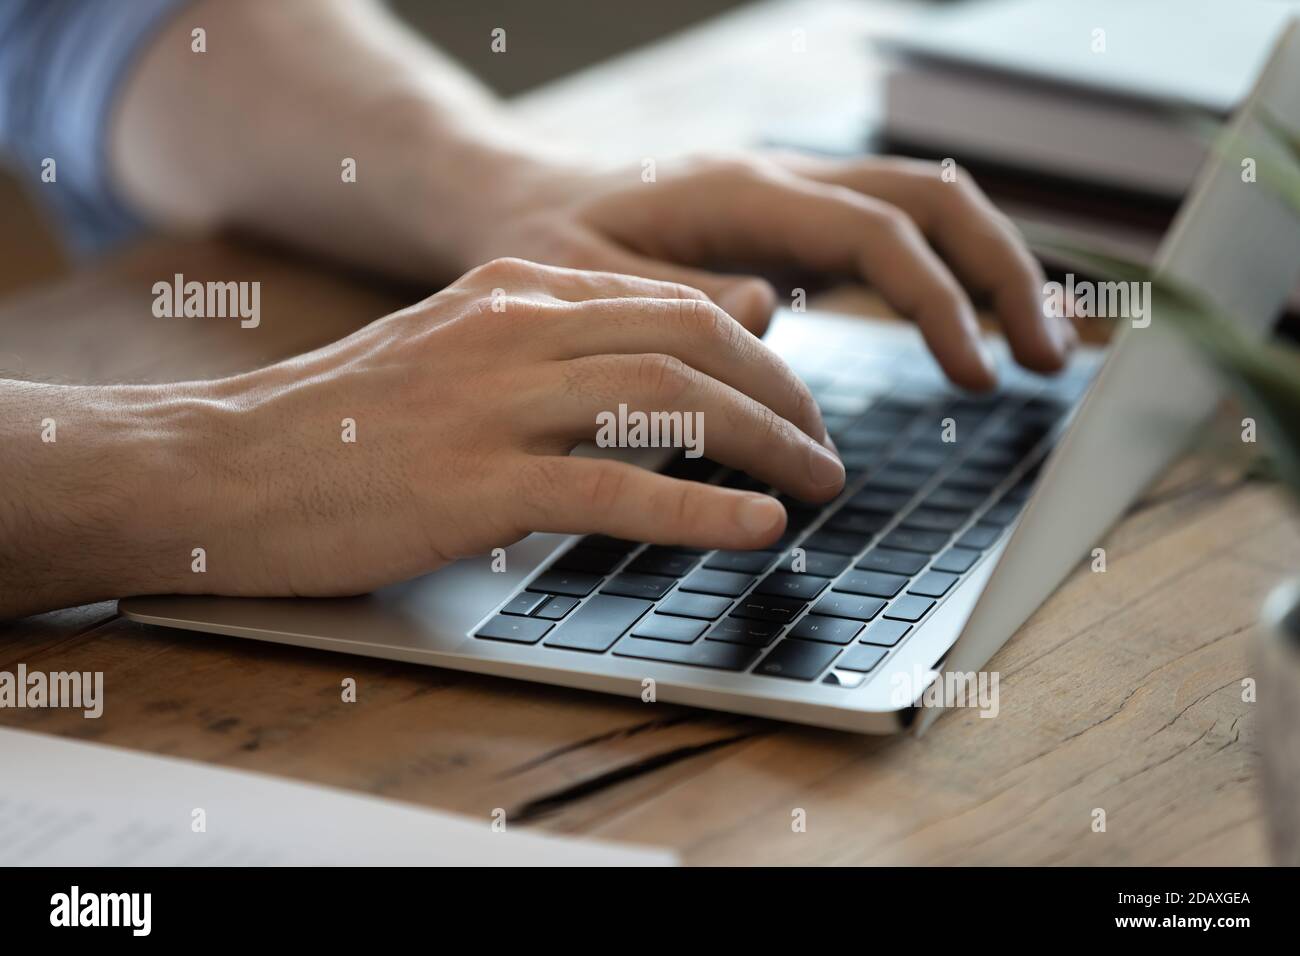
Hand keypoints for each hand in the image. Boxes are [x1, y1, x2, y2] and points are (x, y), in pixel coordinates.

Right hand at [156, 258, 842, 598]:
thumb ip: (567, 345)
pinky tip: (756, 526)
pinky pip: (618, 489)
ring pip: (671, 402)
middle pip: (695, 340)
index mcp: (514, 289)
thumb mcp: (459, 355)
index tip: (796, 405)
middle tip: (826, 450)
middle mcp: (513, 329)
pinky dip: (702, 508)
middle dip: (783, 396)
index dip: (759, 356)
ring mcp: (494, 403)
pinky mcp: (474, 485)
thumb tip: (678, 350)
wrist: (223, 469)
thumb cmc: (345, 426)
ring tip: (817, 487)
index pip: (676, 303)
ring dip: (766, 446)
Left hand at [458, 153, 1076, 390]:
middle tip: (1048, 360)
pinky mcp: (793, 226)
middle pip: (932, 198)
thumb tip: (770, 317)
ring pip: (926, 207)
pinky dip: (948, 279)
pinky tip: (972, 328)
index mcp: (739, 192)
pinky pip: (894, 236)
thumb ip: (674, 302)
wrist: (520, 205)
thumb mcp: (585, 286)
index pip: (874, 233)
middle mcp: (781, 180)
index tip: (973, 376)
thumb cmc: (546, 248)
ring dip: (993, 271)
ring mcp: (793, 197)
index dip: (936, 301)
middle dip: (1003, 273)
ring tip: (1039, 352)